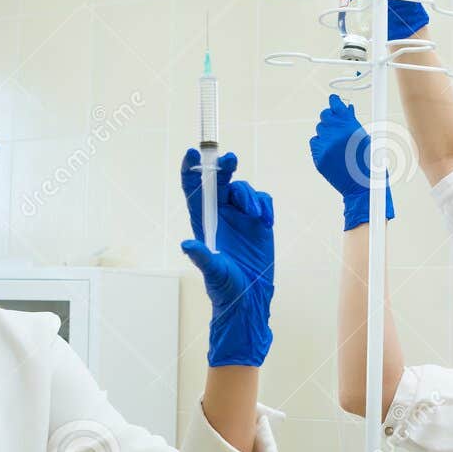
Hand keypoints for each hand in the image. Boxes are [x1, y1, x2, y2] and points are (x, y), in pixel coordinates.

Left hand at [179, 148, 274, 367]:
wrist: (251, 299)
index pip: (193, 189)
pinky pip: (262, 201)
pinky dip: (264, 206)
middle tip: (229, 159)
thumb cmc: (226, 288)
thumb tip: (187, 243)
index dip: (191, 169)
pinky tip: (265, 222)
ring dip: (249, 196)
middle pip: (218, 182)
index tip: (193, 153)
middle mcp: (219, 216)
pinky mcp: (259, 222)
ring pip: (242, 189)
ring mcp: (239, 217)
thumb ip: (202, 256)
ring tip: (255, 215)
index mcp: (202, 222)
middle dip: (222, 167)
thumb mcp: (214, 272)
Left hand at [310, 93, 394, 231]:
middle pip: (324, 116)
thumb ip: (353, 122)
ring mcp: (325, 147)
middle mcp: (336, 135)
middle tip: (337, 125)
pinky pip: (314, 143)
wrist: (363, 188)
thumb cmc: (369, 163)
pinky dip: (321, 144)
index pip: (335, 105)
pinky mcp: (319, 158)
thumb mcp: (365, 138)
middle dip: (330, 118)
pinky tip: (330, 150)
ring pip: (319, 130)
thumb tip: (346, 109)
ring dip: (326, 132)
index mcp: (350, 128)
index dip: (334, 103)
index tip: (334, 102)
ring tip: (337, 142)